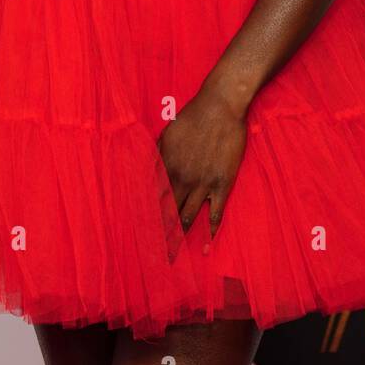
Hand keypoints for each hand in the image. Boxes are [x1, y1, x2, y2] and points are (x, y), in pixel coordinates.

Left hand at [157, 87, 247, 241]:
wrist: (221, 107)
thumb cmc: (192, 116)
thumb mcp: (166, 134)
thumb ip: (157, 156)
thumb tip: (147, 174)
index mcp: (165, 167)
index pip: (153, 200)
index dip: (147, 218)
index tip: (142, 234)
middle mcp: (181, 180)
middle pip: (168, 214)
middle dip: (160, 236)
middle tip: (154, 254)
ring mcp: (203, 184)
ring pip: (188, 218)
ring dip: (180, 238)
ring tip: (173, 256)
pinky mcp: (222, 184)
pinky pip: (215, 214)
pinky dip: (211, 232)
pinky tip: (206, 246)